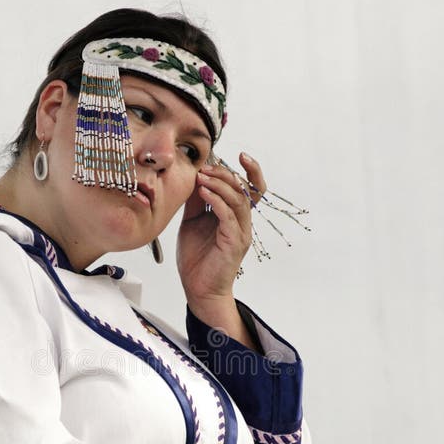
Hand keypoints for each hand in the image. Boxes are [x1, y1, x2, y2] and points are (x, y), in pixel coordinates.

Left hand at [176, 152, 266, 303]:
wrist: (199, 290)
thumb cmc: (197, 259)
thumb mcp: (192, 222)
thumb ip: (196, 201)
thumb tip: (194, 176)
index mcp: (236, 216)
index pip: (251, 188)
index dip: (250, 170)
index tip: (238, 154)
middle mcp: (243, 223)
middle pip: (245, 190)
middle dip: (226, 174)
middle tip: (206, 167)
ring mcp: (240, 233)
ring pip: (239, 200)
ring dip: (220, 185)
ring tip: (202, 177)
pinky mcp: (234, 243)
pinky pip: (228, 216)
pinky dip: (216, 200)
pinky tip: (203, 192)